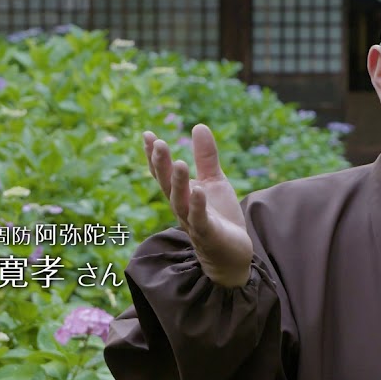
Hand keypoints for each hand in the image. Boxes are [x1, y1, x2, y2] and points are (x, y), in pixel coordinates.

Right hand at [144, 124, 254, 286]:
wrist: (232, 254)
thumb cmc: (219, 217)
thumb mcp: (213, 181)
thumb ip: (205, 157)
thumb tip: (198, 125)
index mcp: (180, 194)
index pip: (163, 173)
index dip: (154, 156)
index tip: (148, 135)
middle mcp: (181, 207)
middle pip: (166, 185)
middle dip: (161, 165)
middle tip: (158, 143)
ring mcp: (193, 221)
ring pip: (180, 202)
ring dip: (178, 183)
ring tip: (178, 162)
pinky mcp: (208, 234)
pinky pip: (200, 219)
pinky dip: (197, 205)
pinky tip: (198, 190)